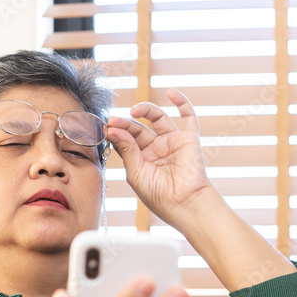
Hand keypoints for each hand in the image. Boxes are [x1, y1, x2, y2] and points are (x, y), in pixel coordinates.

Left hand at [105, 88, 214, 226]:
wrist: (184, 203)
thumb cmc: (159, 195)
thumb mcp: (136, 173)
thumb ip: (127, 149)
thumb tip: (113, 128)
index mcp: (141, 159)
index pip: (126, 140)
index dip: (117, 132)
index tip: (107, 127)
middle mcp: (156, 149)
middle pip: (138, 128)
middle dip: (126, 123)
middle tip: (115, 120)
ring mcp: (172, 142)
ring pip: (157, 118)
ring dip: (145, 110)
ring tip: (134, 111)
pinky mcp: (189, 138)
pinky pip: (187, 116)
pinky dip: (181, 102)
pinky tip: (171, 92)